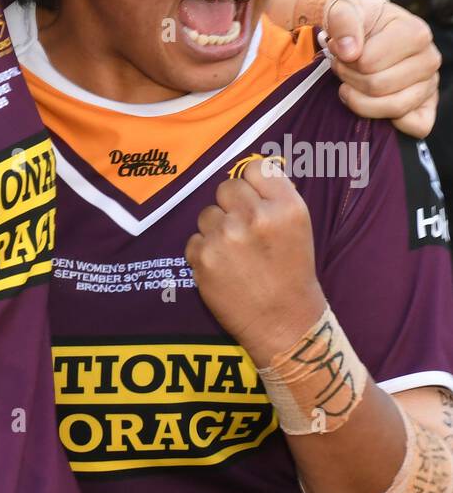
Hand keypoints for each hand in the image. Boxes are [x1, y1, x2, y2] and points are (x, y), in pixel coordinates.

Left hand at [185, 160, 324, 366]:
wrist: (284, 324)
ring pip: (207, 213)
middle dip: (232, 206)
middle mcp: (255, 216)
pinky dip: (204, 252)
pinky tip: (224, 269)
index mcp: (285, 207)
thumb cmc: (292, 272)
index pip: (255, 168)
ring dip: (216, 229)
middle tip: (245, 231)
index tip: (255, 200)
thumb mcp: (298, 226)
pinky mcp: (203, 257)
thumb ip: (274, 195)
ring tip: (236, 254)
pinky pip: (194, 239)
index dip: (253, 185)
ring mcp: (226, 236)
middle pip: (226, 187)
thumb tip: (245, 173)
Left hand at [322, 0, 440, 138]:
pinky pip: (416, 126)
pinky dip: (390, 120)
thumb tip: (350, 52)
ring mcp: (430, 84)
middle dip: (349, 78)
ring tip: (348, 82)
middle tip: (340, 66)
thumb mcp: (342, 6)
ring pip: (395, 108)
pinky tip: (371, 102)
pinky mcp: (427, 105)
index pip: (369, 62)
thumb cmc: (356, 18)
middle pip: (378, 86)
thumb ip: (343, 21)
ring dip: (360, 100)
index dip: (344, 60)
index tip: (337, 50)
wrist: (364, 28)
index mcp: (416, 32)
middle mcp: (429, 59)